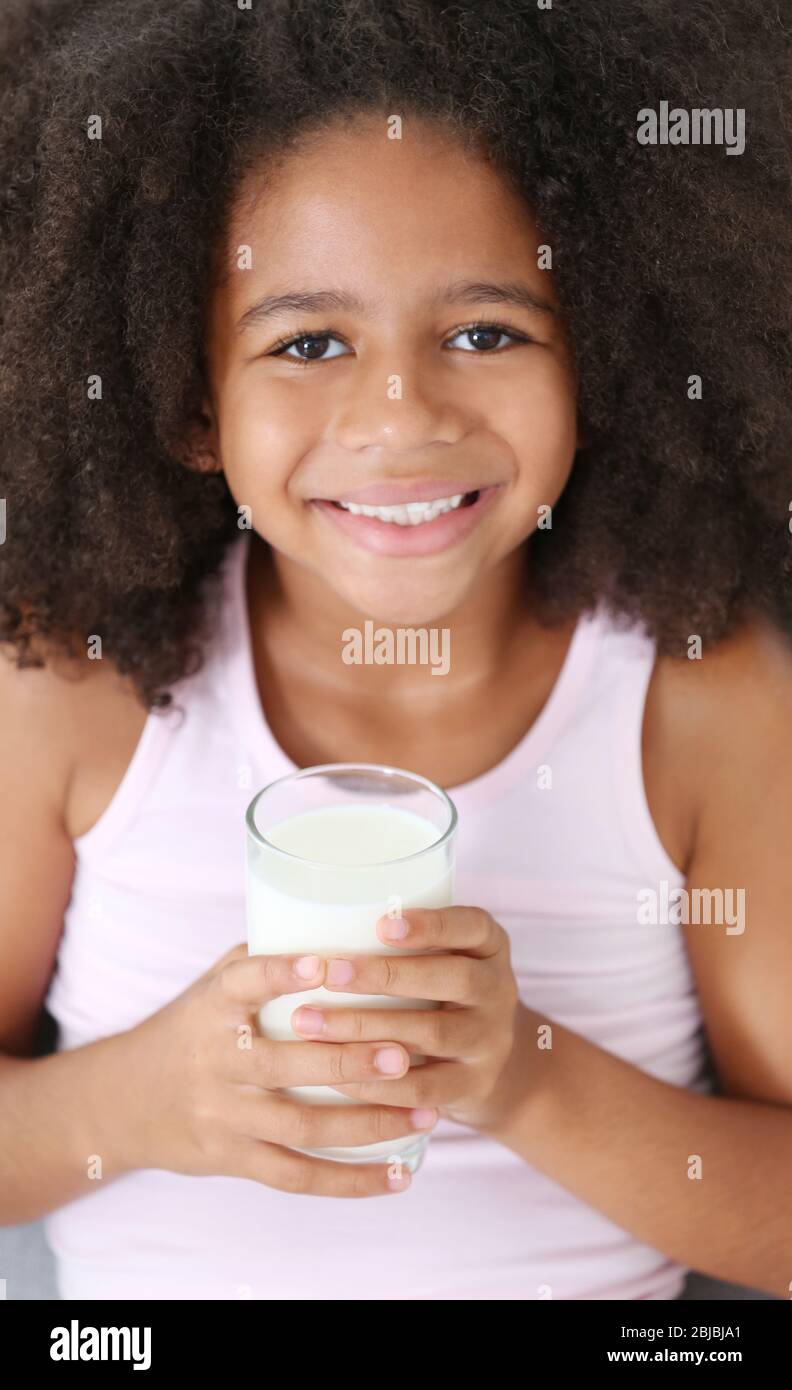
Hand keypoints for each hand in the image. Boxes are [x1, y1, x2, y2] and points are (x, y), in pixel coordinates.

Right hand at [122, 943, 436, 1197]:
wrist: (125, 1099)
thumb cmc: (193, 1026)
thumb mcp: (214, 983)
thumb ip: (268, 959)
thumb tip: (346, 924)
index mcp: (214, 1005)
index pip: (243, 983)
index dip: (279, 973)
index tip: (323, 964)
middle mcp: (216, 1059)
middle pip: (284, 1064)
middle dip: (348, 1061)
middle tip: (405, 1054)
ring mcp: (225, 1114)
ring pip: (301, 1125)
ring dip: (368, 1123)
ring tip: (426, 1112)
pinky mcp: (233, 1158)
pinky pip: (297, 1176)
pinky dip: (351, 1181)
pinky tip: (400, 1174)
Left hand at [291, 907, 521, 1132]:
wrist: (489, 1065)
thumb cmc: (436, 993)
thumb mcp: (438, 957)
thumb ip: (392, 940)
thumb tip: (291, 918)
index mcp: (488, 945)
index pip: (471, 925)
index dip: (430, 925)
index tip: (380, 925)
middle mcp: (498, 989)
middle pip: (453, 978)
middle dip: (386, 976)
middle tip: (329, 973)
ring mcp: (489, 1041)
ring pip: (432, 1033)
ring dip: (367, 1028)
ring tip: (309, 1023)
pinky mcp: (472, 1087)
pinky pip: (424, 1088)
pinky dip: (376, 1083)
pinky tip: (333, 1075)